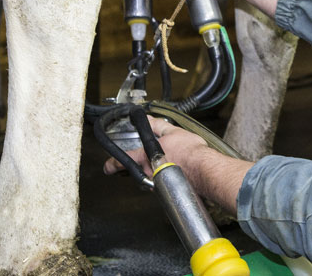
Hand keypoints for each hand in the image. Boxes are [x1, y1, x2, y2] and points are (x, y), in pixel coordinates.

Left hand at [104, 115, 253, 213]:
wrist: (203, 169)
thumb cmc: (189, 153)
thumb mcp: (172, 132)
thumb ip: (158, 126)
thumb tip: (149, 120)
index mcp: (144, 158)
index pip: (121, 161)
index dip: (111, 163)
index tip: (108, 165)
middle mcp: (147, 174)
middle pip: (133, 173)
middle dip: (135, 169)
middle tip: (138, 164)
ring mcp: (156, 185)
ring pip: (147, 180)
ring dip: (151, 173)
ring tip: (162, 165)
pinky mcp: (167, 191)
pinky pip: (160, 184)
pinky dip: (163, 179)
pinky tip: (173, 172)